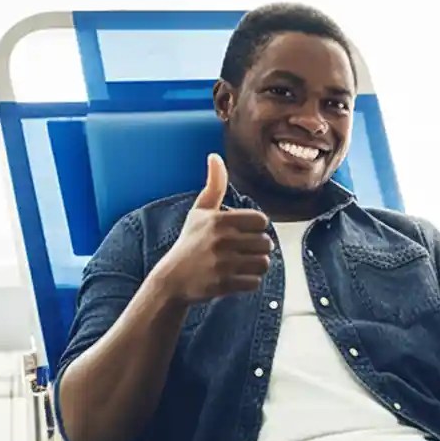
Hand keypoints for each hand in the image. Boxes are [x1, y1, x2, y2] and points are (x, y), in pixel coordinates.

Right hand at [152, 154, 273, 303]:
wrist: (172, 280)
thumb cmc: (190, 242)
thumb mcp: (200, 212)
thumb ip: (214, 185)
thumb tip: (215, 156)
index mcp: (219, 221)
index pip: (262, 221)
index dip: (256, 228)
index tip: (243, 233)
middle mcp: (221, 241)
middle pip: (266, 243)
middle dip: (257, 249)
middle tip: (241, 251)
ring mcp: (223, 264)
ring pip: (264, 263)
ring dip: (255, 266)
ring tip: (240, 264)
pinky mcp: (224, 284)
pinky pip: (255, 282)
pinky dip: (248, 282)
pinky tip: (234, 277)